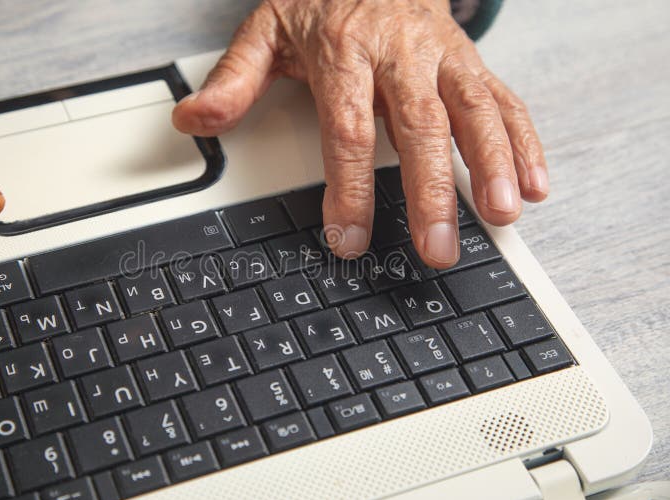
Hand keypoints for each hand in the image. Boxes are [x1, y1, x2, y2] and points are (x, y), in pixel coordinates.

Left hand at [173, 0, 548, 265]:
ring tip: (502, 215)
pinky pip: (504, 98)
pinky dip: (524, 140)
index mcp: (345, 52)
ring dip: (494, 163)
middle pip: (420, 128)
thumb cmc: (320, 0)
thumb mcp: (267, 28)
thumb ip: (233, 79)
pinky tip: (534, 183)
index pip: (348, 131)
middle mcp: (400, 54)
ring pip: (474, 110)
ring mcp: (441, 57)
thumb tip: (193, 121)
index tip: (349, 238)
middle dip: (432, 192)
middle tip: (436, 247)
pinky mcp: (469, 62)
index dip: (349, 189)